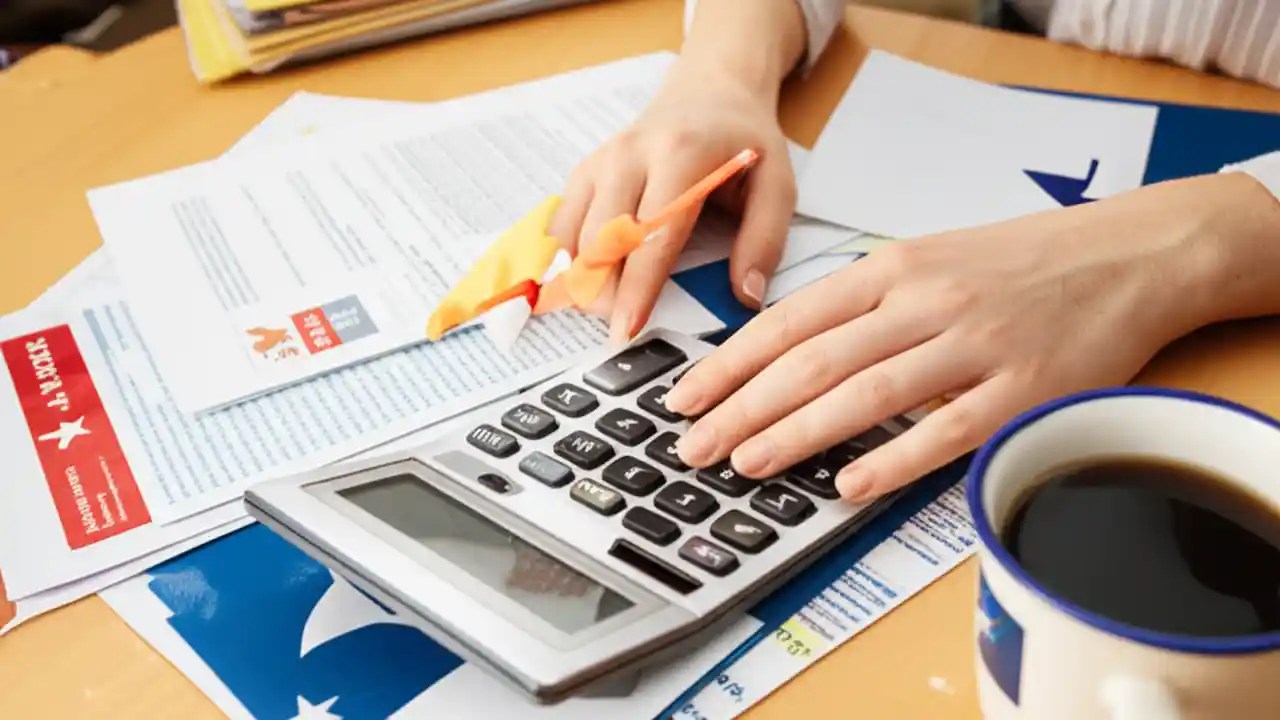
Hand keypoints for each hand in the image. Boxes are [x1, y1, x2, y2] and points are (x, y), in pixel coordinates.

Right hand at [548, 57, 796, 342]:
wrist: (711, 90)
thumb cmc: (744, 141)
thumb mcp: (777, 183)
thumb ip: (764, 240)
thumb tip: (746, 297)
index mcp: (680, 154)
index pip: (651, 234)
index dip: (636, 288)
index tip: (626, 330)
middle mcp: (630, 154)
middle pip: (600, 238)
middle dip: (604, 292)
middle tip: (622, 325)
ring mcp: (601, 160)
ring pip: (573, 235)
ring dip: (583, 279)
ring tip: (609, 304)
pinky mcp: (584, 171)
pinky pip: (562, 225)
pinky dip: (570, 258)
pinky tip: (593, 276)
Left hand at [664, 173, 1279, 502]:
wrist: (1126, 256)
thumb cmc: (1018, 263)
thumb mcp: (928, 258)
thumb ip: (861, 302)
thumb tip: (785, 348)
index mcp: (894, 269)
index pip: (790, 320)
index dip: (729, 363)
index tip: (684, 397)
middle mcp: (925, 303)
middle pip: (813, 361)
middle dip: (741, 407)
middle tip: (693, 446)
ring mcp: (974, 346)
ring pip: (866, 394)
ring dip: (796, 434)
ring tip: (745, 463)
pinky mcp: (1022, 391)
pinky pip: (946, 432)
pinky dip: (892, 460)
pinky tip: (849, 487)